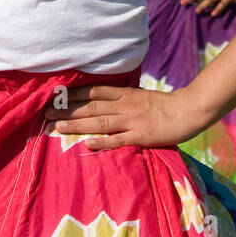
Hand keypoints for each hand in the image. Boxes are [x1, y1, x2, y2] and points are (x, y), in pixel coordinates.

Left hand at [44, 84, 204, 151]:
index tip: (55, 95)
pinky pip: (119, 140)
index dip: (73, 93)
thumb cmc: (165, 104)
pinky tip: (87, 145)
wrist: (189, 110)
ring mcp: (132, 121)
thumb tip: (103, 99)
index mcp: (125, 94)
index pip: (93, 91)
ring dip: (77, 124)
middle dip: (67, 109)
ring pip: (99, 122)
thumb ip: (123, 98)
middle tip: (46, 112)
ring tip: (57, 126)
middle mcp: (124, 105)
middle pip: (91, 106)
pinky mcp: (141, 135)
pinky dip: (103, 142)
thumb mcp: (141, 96)